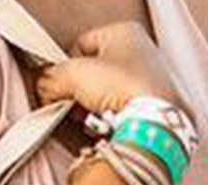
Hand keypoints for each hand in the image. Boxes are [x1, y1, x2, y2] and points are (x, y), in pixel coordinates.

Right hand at [34, 23, 181, 117]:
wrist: (157, 124)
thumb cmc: (124, 89)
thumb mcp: (74, 76)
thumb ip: (52, 79)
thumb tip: (45, 88)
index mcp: (125, 31)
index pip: (81, 45)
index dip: (68, 68)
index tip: (63, 87)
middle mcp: (145, 51)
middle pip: (98, 73)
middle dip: (84, 93)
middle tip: (78, 107)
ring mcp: (156, 80)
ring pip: (112, 95)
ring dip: (99, 109)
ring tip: (97, 121)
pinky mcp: (162, 108)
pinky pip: (129, 113)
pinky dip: (118, 121)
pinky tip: (114, 129)